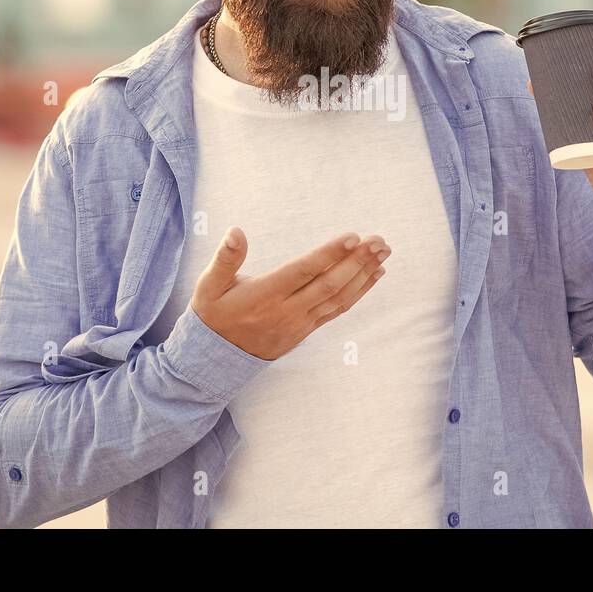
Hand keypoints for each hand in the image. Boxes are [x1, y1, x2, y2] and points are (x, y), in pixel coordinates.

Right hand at [191, 228, 390, 360]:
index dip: (330, 254)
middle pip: (329, 284)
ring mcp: (299, 323)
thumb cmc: (213, 315)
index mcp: (265, 294)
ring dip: (364, 274)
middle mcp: (287, 310)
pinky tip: (374, 274)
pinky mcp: (306, 330)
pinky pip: (338, 310)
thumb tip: (236, 231)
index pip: (304, 271)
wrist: (214, 359)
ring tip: (383, 252)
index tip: (353, 237)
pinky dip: (359, 292)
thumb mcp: (209, 285)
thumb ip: (225, 258)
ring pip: (339, 298)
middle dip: (358, 261)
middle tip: (379, 240)